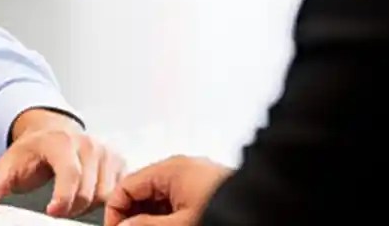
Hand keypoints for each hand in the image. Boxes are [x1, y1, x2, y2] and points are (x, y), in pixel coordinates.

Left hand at [0, 108, 124, 218]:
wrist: (51, 132)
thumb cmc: (32, 151)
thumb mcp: (9, 165)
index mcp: (60, 141)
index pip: (70, 173)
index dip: (64, 197)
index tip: (52, 212)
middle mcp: (88, 144)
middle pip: (88, 190)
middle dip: (71, 207)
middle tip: (55, 209)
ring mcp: (106, 152)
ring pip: (105, 194)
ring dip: (87, 206)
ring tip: (69, 202)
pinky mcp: (118, 162)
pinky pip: (117, 192)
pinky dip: (105, 202)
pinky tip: (88, 201)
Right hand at [103, 156, 231, 225]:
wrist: (273, 212)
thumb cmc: (231, 212)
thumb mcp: (180, 224)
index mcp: (171, 169)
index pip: (126, 185)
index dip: (115, 212)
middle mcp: (182, 170)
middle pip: (142, 193)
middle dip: (135, 217)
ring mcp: (196, 180)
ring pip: (159, 201)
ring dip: (152, 219)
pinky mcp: (207, 191)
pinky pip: (176, 203)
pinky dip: (169, 217)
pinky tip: (174, 225)